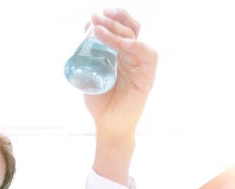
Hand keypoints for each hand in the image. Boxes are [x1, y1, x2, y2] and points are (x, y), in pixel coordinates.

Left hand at [85, 8, 157, 137]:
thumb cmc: (100, 102)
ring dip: (118, 31)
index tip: (94, 17)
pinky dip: (136, 46)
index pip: (122, 28)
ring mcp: (141, 65)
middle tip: (96, 17)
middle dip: (112, 20)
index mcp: (122, 54)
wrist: (107, 124)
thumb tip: (86, 30)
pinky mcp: (147, 77)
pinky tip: (121, 44)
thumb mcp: (90, 74)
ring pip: (135, 39)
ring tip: (99, 29)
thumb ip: (90, 55)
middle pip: (130, 28)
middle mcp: (133, 57)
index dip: (112, 19)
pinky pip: (148, 55)